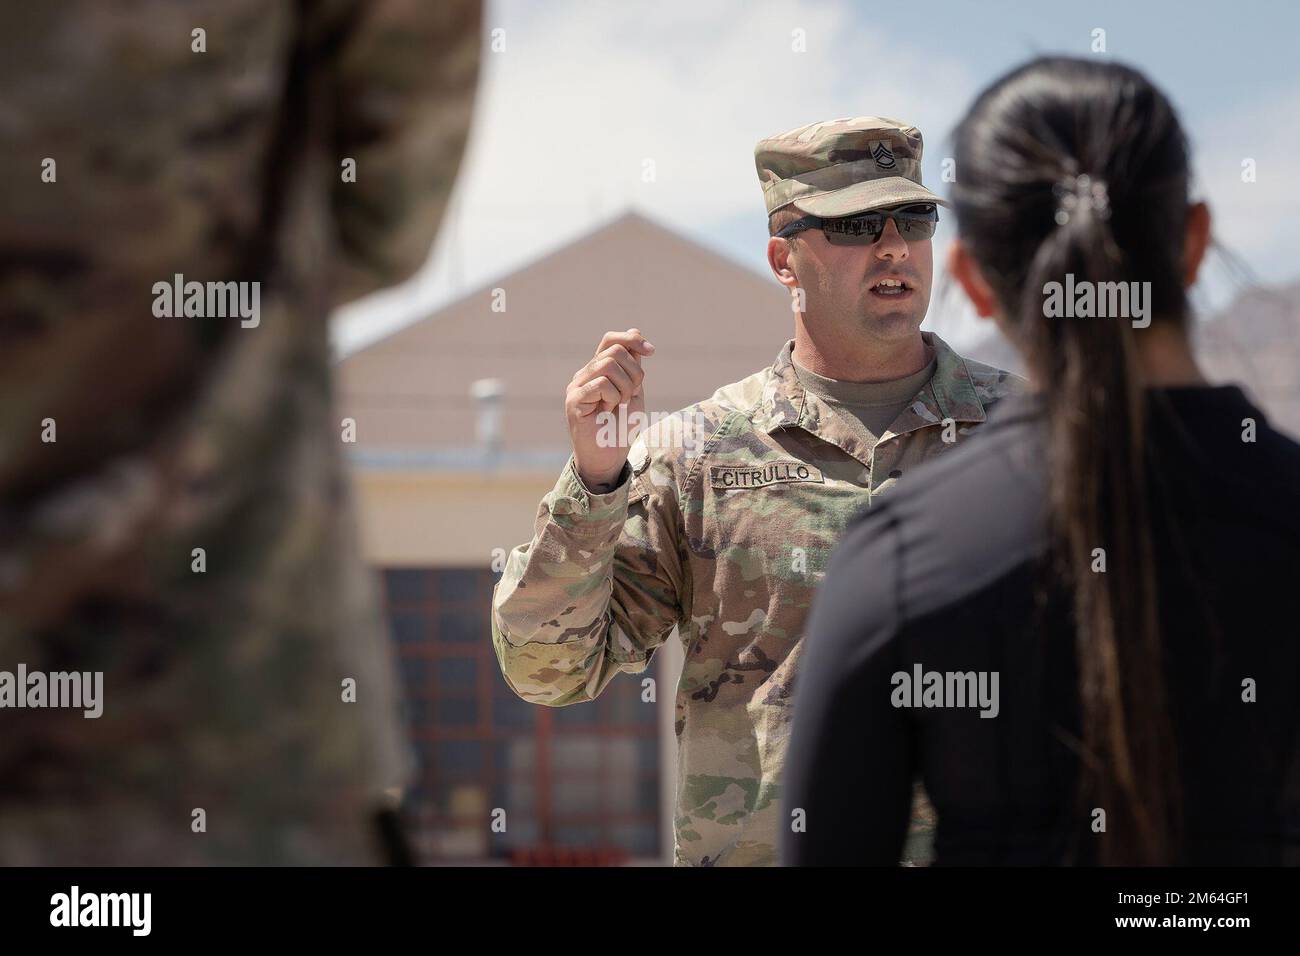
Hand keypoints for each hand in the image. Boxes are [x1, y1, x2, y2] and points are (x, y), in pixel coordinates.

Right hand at [565, 328, 654, 490]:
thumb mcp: (633, 392)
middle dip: (634, 373)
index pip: (611, 339)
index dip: (632, 340)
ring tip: (619, 405)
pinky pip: (601, 384)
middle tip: (631, 396)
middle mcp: (584, 374)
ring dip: (624, 387)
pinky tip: (607, 412)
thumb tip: (634, 332)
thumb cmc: (620, 428)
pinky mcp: (574, 400)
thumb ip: (633, 365)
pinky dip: (614, 397)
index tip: (651, 352)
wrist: (609, 458)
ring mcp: (577, 386)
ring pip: (609, 365)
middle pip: (615, 351)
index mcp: (598, 370)